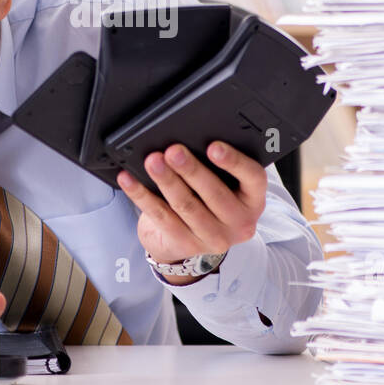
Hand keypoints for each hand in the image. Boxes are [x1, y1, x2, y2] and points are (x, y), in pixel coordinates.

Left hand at [116, 141, 266, 284]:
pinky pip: (161, 216)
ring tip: (153, 162)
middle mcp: (239, 222)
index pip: (253, 178)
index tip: (214, 147)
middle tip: (173, 151)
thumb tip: (190, 139)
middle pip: (215, 194)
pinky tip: (130, 179)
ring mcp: (214, 238)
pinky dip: (142, 195)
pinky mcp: (186, 245)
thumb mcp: (224, 184)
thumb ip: (216, 167)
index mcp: (253, 200)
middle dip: (191, 170)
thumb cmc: (208, 201)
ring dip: (167, 181)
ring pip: (186, 205)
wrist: (190, 239)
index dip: (234, 162)